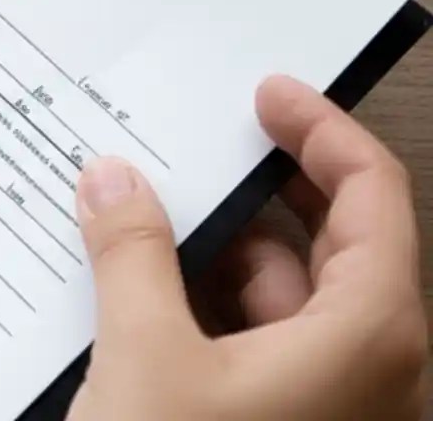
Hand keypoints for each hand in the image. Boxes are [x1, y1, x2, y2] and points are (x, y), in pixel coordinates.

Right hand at [67, 74, 427, 420]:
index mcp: (368, 333)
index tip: (269, 96)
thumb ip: (132, 256)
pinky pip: (266, 347)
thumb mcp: (146, 355)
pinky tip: (144, 298)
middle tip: (212, 145)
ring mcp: (338, 402)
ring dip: (223, 258)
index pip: (372, 192)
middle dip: (261, 193)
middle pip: (337, 242)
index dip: (320, 131)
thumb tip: (113, 182)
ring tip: (145, 226)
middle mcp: (373, 366)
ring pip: (292, 300)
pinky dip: (213, 311)